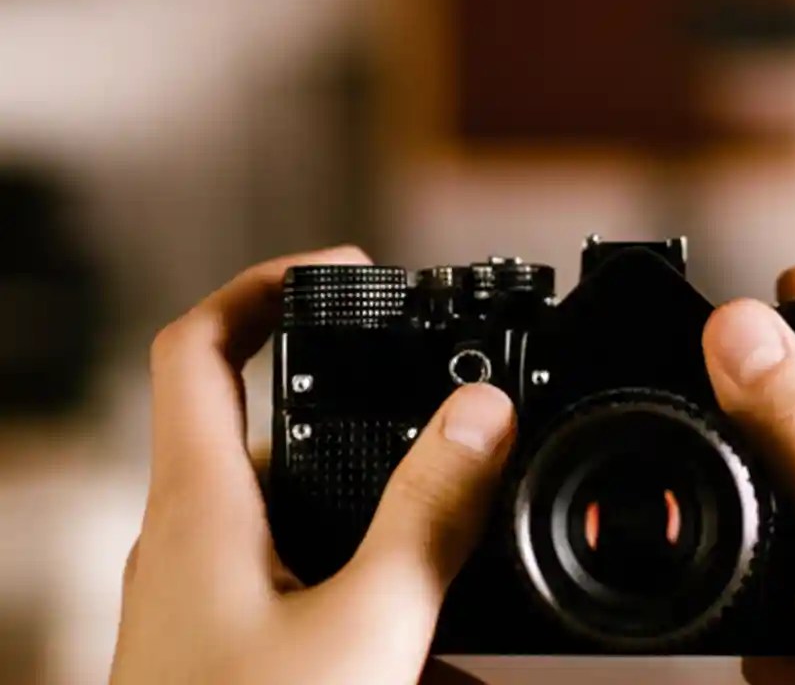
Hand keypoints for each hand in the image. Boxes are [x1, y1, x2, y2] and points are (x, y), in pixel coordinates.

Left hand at [110, 247, 515, 684]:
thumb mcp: (368, 624)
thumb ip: (431, 513)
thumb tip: (480, 414)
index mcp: (199, 509)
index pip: (198, 346)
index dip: (265, 284)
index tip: (348, 271)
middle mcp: (191, 545)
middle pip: (277, 434)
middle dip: (372, 426)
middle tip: (453, 425)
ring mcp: (211, 604)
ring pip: (314, 530)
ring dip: (396, 541)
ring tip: (473, 570)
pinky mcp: (237, 654)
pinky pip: (317, 597)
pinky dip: (383, 607)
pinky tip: (445, 660)